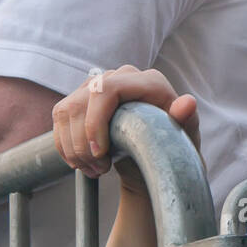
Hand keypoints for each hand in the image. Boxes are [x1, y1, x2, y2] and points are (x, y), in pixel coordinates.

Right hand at [52, 65, 200, 193]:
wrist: (155, 155)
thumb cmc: (174, 146)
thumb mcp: (185, 138)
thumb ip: (187, 120)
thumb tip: (187, 104)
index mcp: (148, 81)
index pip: (106, 89)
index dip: (95, 121)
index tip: (100, 153)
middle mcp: (121, 77)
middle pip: (81, 103)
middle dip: (83, 142)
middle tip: (100, 168)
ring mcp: (99, 85)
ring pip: (66, 112)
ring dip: (74, 148)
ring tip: (95, 169)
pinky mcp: (82, 99)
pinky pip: (60, 120)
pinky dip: (66, 147)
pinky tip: (83, 164)